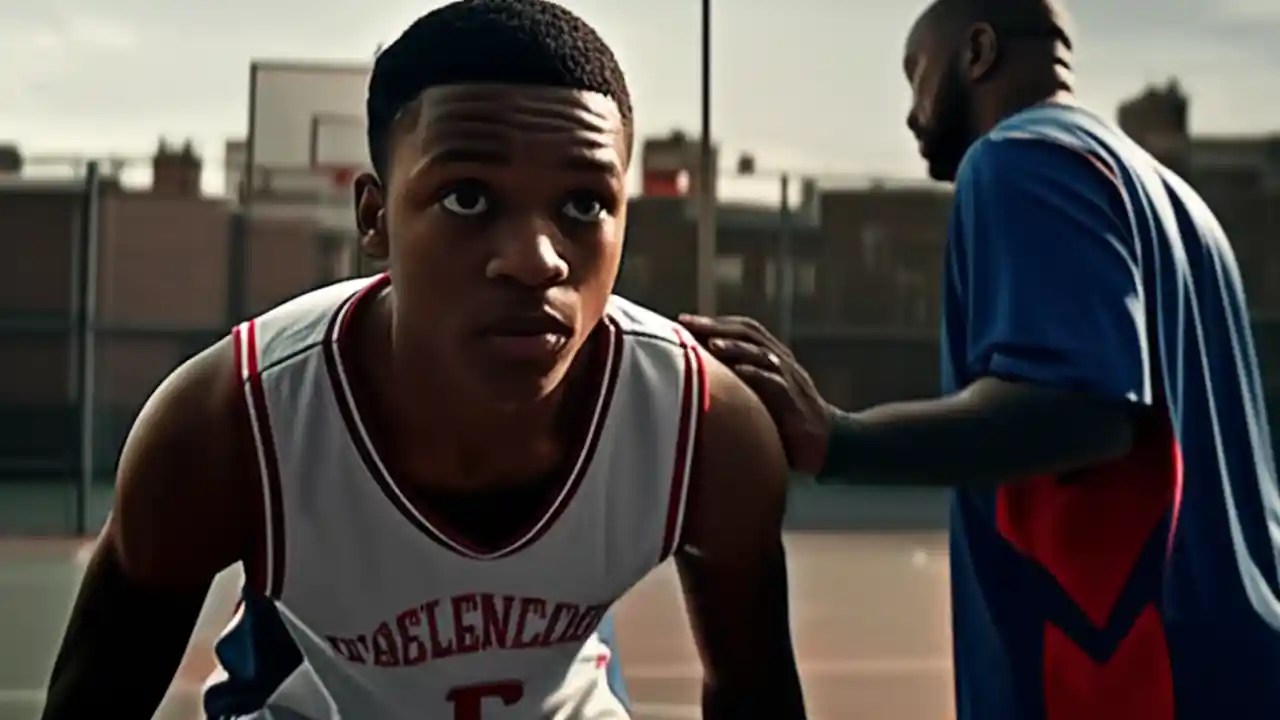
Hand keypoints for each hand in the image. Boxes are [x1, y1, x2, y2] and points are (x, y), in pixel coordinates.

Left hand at [679, 314, 831, 475]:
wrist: (830, 445)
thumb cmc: (786, 423)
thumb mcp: (759, 396)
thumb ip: (738, 382)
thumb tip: (696, 373)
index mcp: (773, 358)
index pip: (744, 329)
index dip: (715, 322)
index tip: (683, 320)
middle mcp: (782, 363)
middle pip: (751, 333)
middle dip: (718, 326)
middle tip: (689, 323)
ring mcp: (791, 381)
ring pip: (763, 354)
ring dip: (737, 348)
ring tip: (712, 344)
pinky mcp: (796, 404)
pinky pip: (777, 384)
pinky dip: (758, 375)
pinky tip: (739, 372)